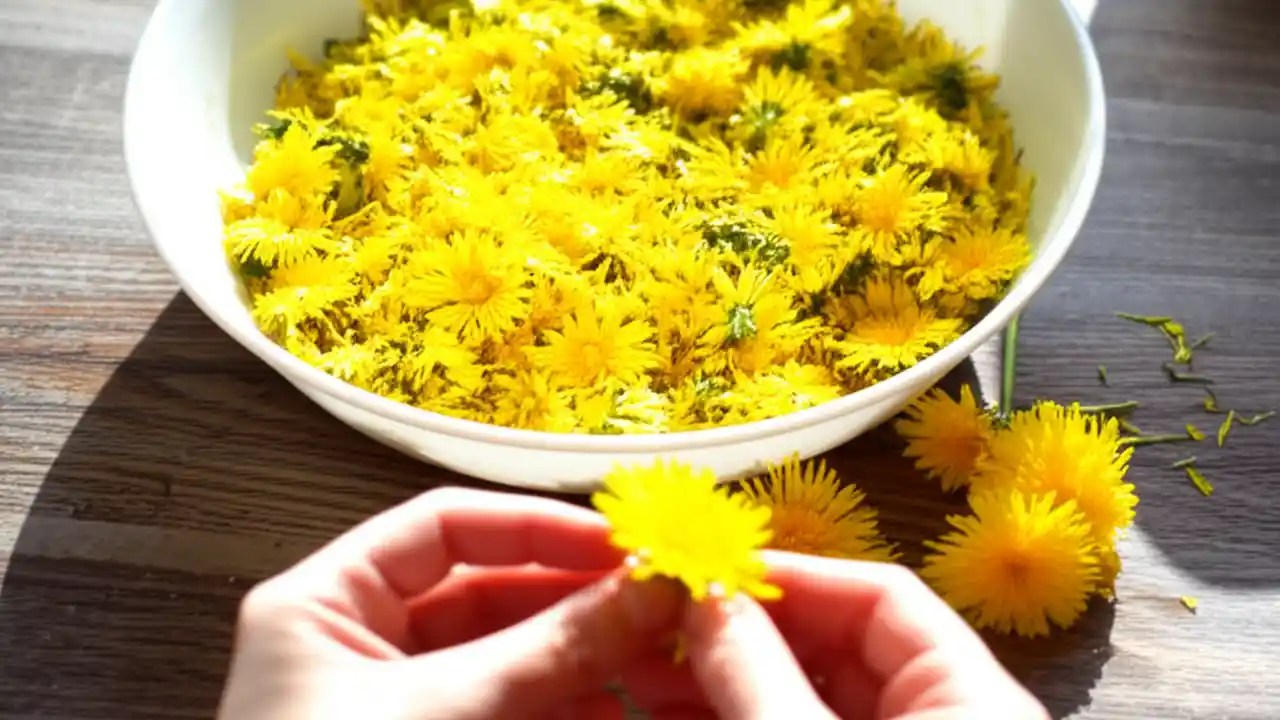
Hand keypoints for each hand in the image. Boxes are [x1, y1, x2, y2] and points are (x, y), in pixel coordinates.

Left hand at [219, 488, 684, 719]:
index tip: (619, 542)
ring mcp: (400, 708)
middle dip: (574, 602)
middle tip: (654, 603)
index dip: (535, 526)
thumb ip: (546, 650)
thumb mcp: (442, 715)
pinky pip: (511, 717)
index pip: (444, 528)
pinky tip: (617, 716)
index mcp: (325, 606)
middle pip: (488, 594)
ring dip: (582, 662)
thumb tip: (643, 590)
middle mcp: (360, 648)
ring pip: (509, 661)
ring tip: (650, 664)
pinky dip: (566, 713)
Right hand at [625, 553, 1048, 719]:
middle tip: (656, 621)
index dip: (792, 573)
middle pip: (833, 646)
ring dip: (721, 679)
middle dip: (737, 631)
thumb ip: (760, 676)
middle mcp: (941, 719)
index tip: (707, 569)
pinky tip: (666, 713)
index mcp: (973, 699)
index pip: (882, 597)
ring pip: (802, 697)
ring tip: (641, 669)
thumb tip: (706, 598)